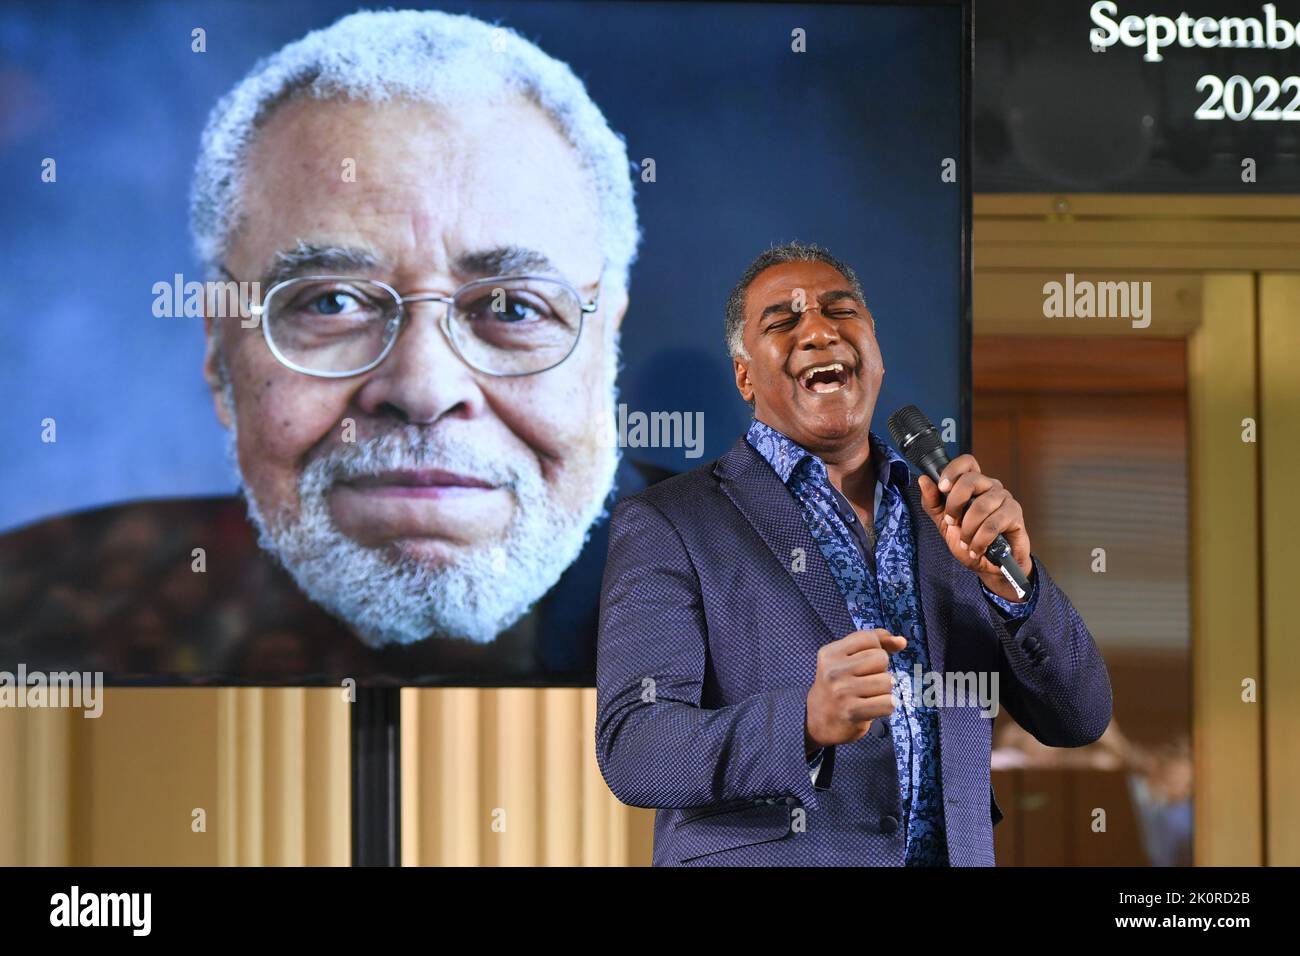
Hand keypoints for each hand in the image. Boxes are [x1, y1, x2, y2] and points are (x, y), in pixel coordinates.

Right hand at [805, 628, 906, 750]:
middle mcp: (833, 670)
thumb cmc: (839, 686)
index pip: (869, 638)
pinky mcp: (852, 711)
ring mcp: (842, 691)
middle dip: (880, 670)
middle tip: (864, 682)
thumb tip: (902, 641)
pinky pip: (888, 702)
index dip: (876, 649)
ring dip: (884, 690)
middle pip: (881, 658)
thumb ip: (876, 645)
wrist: (817, 722)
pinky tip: (872, 708)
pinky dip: (886, 706)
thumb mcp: (847, 659)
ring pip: (887, 681)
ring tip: (868, 696)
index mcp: (830, 653)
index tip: (865, 663)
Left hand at [917, 454, 1032, 601]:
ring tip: (966, 542)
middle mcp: (991, 487)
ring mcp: (1005, 499)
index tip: (942, 488)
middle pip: (971, 480)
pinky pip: (992, 524)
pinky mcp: (1015, 515)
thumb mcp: (944, 523)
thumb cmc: (969, 540)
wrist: (989, 565)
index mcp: (974, 484)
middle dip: (954, 504)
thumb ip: (932, 502)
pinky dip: (980, 541)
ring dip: (967, 529)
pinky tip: (977, 549)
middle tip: (951, 522)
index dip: (953, 470)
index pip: (966, 462)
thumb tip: (923, 480)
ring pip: (981, 506)